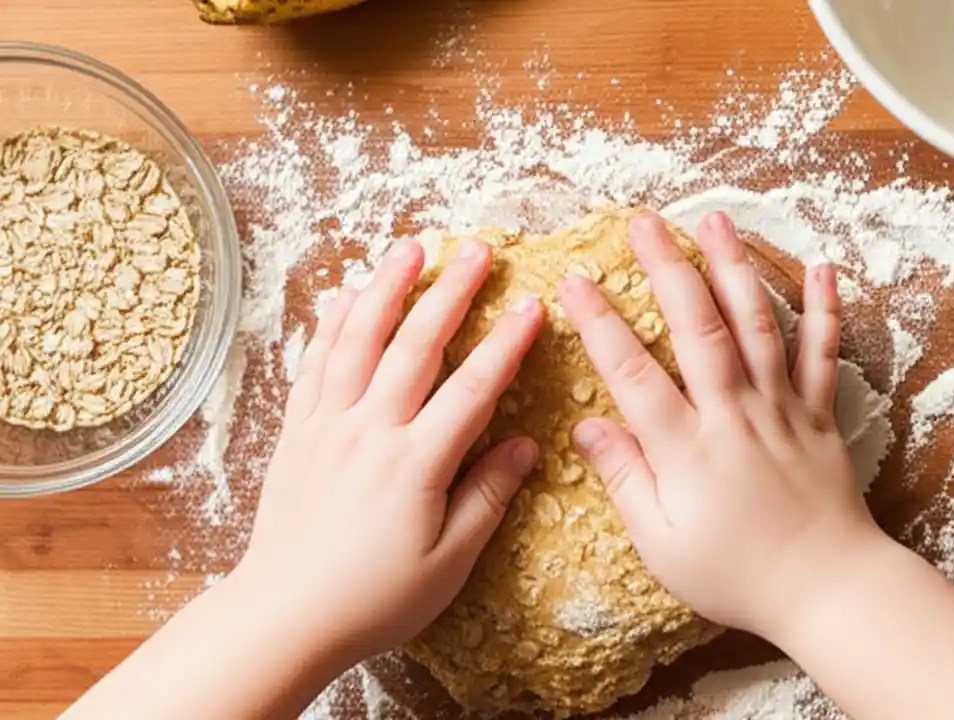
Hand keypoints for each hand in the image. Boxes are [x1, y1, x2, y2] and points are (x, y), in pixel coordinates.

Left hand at [236, 237, 544, 661]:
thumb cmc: (374, 599)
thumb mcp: (448, 562)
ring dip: (387, 288)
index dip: (505, 344)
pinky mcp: (296, 433)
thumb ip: (487, 496)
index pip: (472, 389)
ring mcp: (327, 427)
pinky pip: (314, 365)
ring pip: (358, 340)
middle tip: (477, 250)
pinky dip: (331, 325)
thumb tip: (526, 444)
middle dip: (450, 292)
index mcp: (415, 464)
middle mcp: (369, 432)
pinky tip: (345, 296)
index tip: (532, 306)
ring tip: (409, 247)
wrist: (284, 617)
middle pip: (415, 346)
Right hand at [557, 212, 884, 637]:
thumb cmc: (737, 575)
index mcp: (686, 448)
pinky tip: (821, 267)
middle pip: (697, 327)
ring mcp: (780, 409)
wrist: (826, 588)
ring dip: (734, 267)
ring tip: (714, 219)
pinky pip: (823, 354)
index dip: (599, 323)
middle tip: (643, 222)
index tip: (575, 281)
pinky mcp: (819, 415)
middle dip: (667, 268)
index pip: (632, 372)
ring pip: (756, 325)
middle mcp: (733, 415)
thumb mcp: (662, 544)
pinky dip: (824, 309)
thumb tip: (586, 426)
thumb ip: (625, 480)